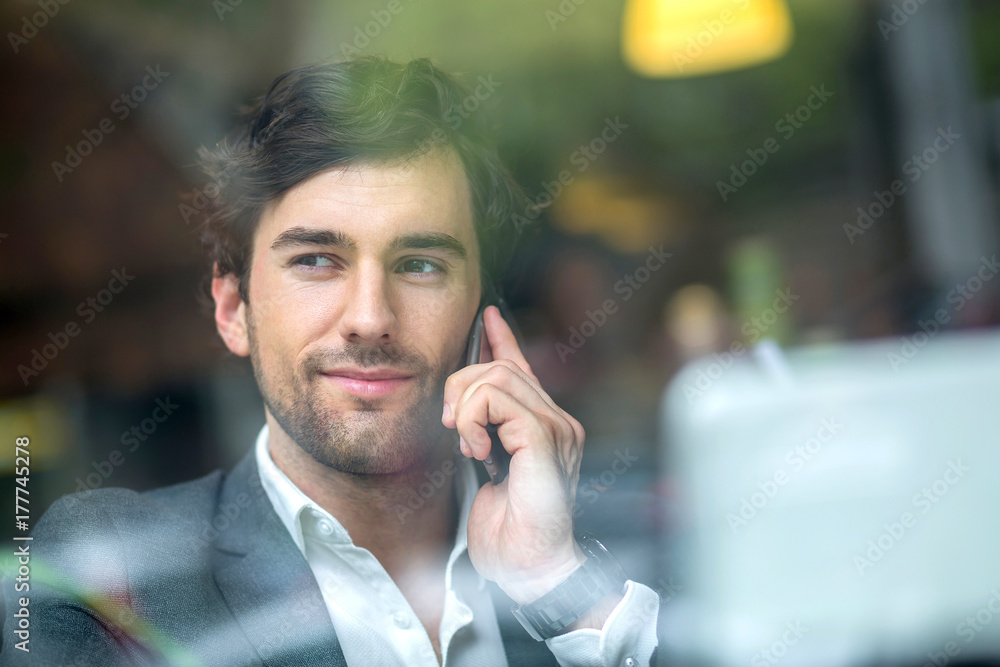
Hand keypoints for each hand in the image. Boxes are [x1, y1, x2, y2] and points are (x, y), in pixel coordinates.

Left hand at [442, 306, 587, 605]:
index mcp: (544, 425)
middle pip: (498, 366)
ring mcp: (556, 428)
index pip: (522, 367)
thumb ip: (481, 435)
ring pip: (495, 377)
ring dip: (464, 408)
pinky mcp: (545, 439)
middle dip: (460, 386)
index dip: (501, 338)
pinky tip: (477, 451)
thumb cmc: (510, 533)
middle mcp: (557, 420)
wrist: (532, 571)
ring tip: (467, 444)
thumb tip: (459, 408)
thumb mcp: (485, 473)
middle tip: (452, 427)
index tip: (487, 315)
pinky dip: (473, 422)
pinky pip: (497, 401)